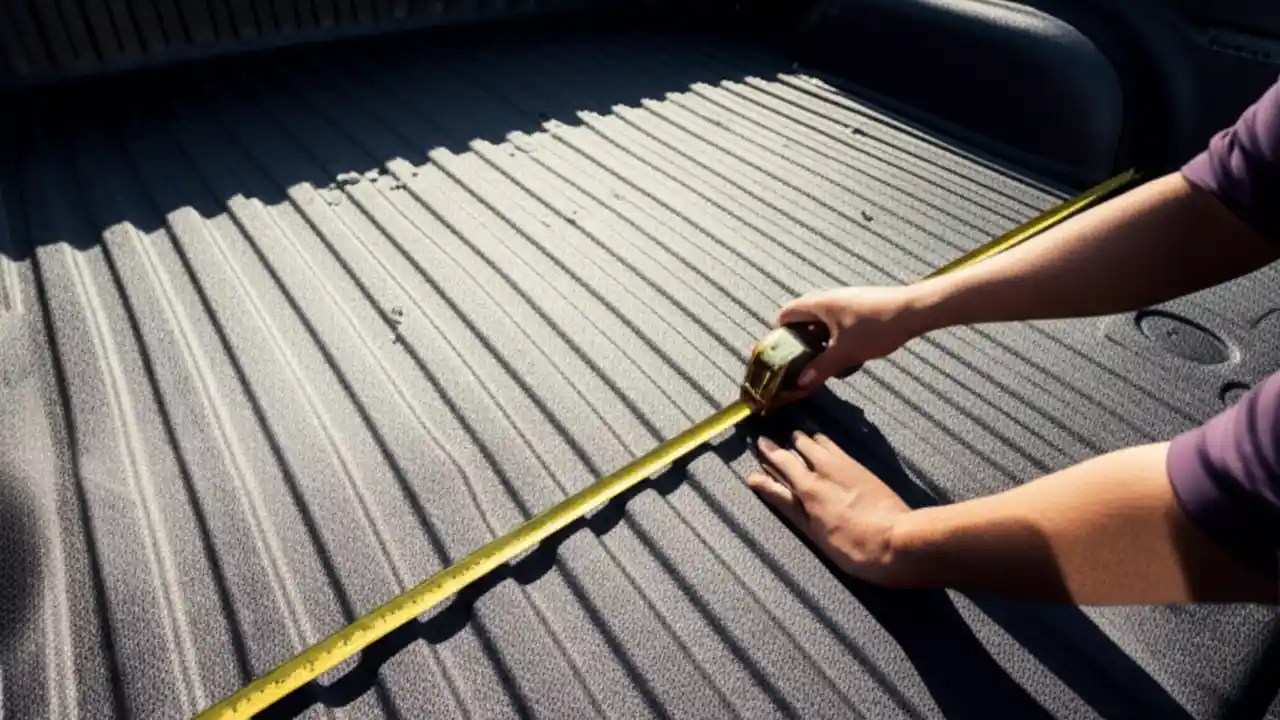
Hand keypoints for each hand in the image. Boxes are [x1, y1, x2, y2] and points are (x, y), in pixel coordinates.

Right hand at [748, 432, 912, 585]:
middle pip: (798, 448)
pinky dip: (824, 442)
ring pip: (817, 441)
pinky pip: (836, 446)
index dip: (767, 454)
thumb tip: (758, 481)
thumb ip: (786, 504)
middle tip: (771, 441)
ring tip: (797, 440)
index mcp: (808, 488)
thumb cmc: (852, 546)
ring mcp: (844, 465)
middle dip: (782, 444)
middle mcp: (823, 470)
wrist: (898, 538)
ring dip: (804, 439)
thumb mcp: (813, 532)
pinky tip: (823, 445)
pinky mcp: (861, 467)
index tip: (758, 445)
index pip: (781, 463)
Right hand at [775, 286, 926, 395]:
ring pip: (823, 323)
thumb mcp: (845, 353)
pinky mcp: (860, 307)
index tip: (782, 355)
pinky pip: (839, 323)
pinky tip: (849, 355)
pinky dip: (837, 338)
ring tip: (826, 363)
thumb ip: (821, 368)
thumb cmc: (875, 327)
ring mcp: (845, 302)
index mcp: (818, 304)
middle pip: (803, 320)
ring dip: (820, 342)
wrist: (914, 310)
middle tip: (803, 364)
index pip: (785, 314)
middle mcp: (828, 299)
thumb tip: (801, 384)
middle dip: (801, 343)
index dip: (779, 334)